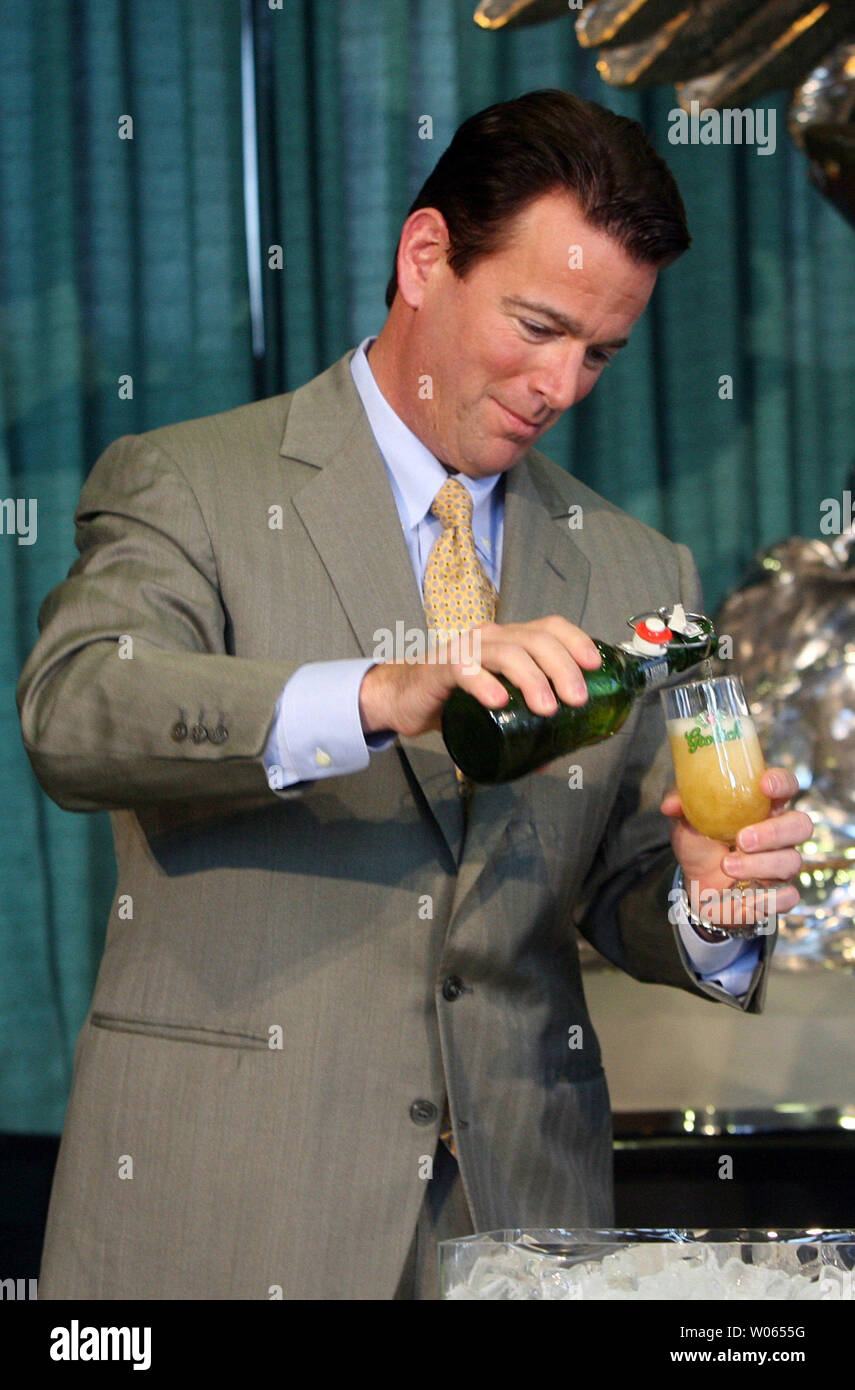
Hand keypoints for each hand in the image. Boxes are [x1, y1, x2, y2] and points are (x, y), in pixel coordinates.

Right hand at [358, 616, 600, 738]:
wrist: (403, 699)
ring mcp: (466, 650)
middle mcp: (491, 638)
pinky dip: (485, 684)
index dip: (576, 641)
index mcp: (509, 641)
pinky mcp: (441, 668)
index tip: (595, 666)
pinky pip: (466, 669)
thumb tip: (551, 759)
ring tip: (547, 709)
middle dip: (563, 667)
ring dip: (532, 679)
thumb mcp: (494, 708)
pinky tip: (499, 701)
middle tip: (577, 699)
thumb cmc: (453, 700)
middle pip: (536, 639)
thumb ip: (521, 727)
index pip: (550, 627)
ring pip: (507, 652)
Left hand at [660, 768, 811, 927]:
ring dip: (758, 865)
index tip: (765, 785)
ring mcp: (782, 864)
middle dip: (773, 832)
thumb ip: (679, 806)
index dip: (782, 783)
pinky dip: (767, 897)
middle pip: (800, 825)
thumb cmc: (699, 845)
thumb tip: (671, 805)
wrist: (696, 888)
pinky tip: (744, 895)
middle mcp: (779, 834)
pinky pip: (789, 896)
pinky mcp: (779, 894)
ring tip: (726, 866)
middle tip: (741, 839)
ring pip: (791, 861)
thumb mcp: (684, 822)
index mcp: (762, 807)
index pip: (786, 785)